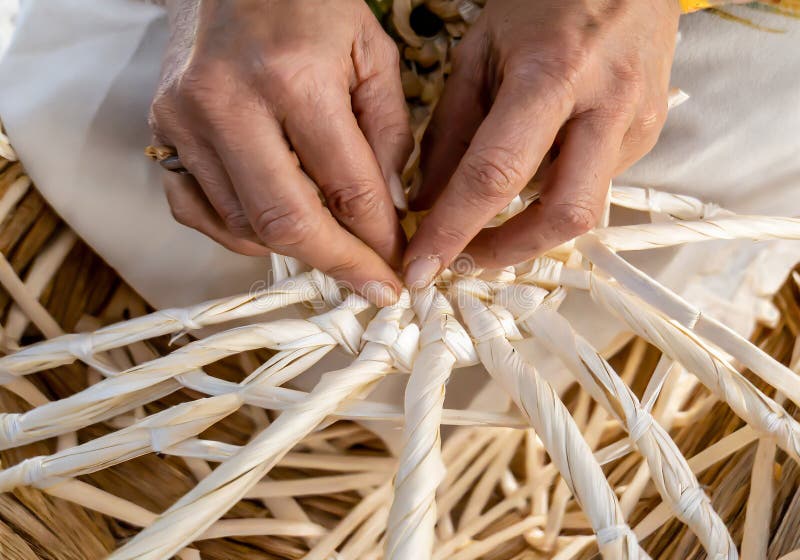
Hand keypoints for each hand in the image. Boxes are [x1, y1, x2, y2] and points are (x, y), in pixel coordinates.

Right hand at [150, 0, 411, 303]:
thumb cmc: (308, 3)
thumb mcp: (371, 52)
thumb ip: (387, 134)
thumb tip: (388, 210)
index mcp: (293, 77)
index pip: (346, 187)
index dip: (377, 239)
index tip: (396, 267)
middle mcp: (229, 103)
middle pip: (286, 221)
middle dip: (339, 264)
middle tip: (371, 284)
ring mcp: (186, 120)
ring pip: (242, 225)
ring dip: (295, 249)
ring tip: (333, 248)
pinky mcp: (162, 129)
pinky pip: (196, 212)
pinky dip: (239, 234)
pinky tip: (275, 226)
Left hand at [404, 0, 679, 286]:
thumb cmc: (544, 1)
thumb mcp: (479, 53)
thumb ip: (450, 132)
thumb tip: (425, 203)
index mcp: (553, 73)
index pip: (497, 175)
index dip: (453, 231)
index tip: (421, 268)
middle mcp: (607, 104)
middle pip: (562, 214)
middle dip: (506, 252)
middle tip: (462, 260)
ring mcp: (638, 124)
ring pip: (581, 208)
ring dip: (528, 227)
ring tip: (488, 218)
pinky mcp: (648, 136)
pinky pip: (594, 186)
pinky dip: (552, 196)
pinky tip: (532, 175)